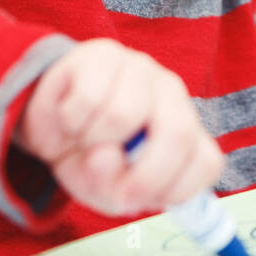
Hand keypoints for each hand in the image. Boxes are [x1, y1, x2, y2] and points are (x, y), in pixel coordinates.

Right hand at [13, 37, 224, 216]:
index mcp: (184, 129)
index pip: (206, 162)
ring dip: (92, 141)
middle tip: (112, 189)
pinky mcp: (104, 52)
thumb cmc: (88, 157)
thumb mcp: (104, 190)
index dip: (174, 190)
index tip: (139, 202)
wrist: (49, 118)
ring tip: (84, 140)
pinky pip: (88, 98)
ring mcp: (140, 69)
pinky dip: (70, 121)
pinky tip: (70, 118)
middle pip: (177, 133)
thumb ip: (115, 188)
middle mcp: (171, 94)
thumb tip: (107, 158)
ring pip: (123, 115)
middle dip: (144, 175)